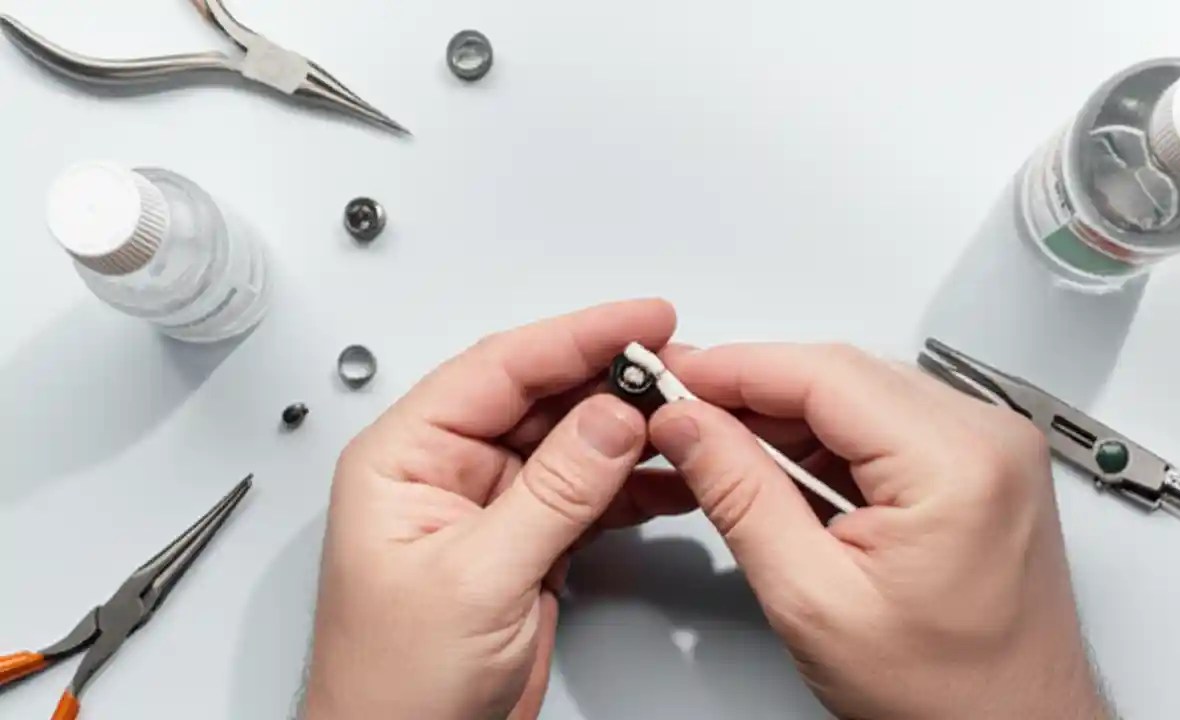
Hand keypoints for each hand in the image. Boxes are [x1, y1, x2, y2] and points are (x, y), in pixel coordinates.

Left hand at [303, 300, 696, 719]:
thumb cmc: (392, 686)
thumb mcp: (476, 578)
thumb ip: (551, 493)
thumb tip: (609, 418)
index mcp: (406, 458)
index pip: (499, 370)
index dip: (576, 337)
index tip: (640, 320)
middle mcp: (448, 471)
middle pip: (540, 397)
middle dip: (612, 380)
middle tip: (678, 368)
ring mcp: (492, 507)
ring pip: (572, 444)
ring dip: (630, 431)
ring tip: (687, 418)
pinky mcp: (528, 545)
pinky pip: (588, 495)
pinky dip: (634, 486)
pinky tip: (672, 477)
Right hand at [648, 344, 1108, 719]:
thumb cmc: (947, 696)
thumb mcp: (813, 601)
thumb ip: (741, 497)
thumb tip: (689, 425)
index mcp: (958, 464)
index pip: (824, 374)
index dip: (735, 368)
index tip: (673, 378)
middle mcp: (989, 438)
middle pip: (842, 374)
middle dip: (753, 390)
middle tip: (682, 413)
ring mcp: (991, 446)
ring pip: (860, 393)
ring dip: (784, 415)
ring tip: (719, 447)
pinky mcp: (980, 463)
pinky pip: (886, 423)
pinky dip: (825, 439)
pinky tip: (779, 467)